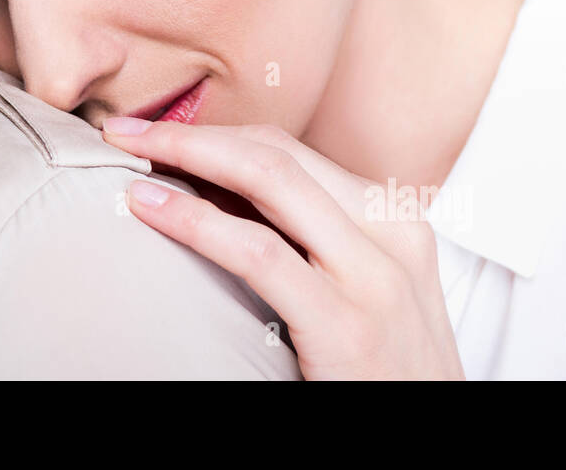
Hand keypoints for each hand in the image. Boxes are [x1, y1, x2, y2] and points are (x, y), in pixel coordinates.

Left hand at [101, 118, 464, 379]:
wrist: (440, 437)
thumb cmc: (386, 370)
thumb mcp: (365, 288)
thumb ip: (312, 242)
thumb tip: (211, 198)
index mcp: (394, 217)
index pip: (291, 151)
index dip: (218, 134)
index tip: (159, 133)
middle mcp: (391, 231)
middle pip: (276, 152)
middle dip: (193, 133)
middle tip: (126, 129)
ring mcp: (375, 277)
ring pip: (268, 180)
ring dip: (186, 155)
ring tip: (125, 150)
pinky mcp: (348, 326)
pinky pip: (257, 252)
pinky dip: (194, 220)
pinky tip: (148, 205)